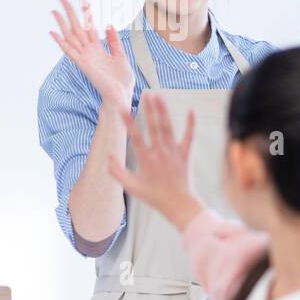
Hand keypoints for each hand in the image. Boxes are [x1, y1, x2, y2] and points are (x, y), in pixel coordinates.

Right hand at [48, 0, 133, 108]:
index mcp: (98, 49)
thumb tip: (109, 26)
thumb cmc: (121, 80)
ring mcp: (85, 57)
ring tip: (54, 11)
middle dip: (70, 13)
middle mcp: (89, 51)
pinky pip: (70, 52)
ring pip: (71, 37)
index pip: (89, 27)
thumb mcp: (121, 56)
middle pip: (77, 28)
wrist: (121, 96)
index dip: (86, 13)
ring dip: (62, 24)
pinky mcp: (83, 65)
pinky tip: (53, 32)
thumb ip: (114, 42)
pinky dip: (61, 42)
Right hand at [107, 91, 203, 230]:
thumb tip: (108, 154)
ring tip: (159, 95)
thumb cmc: (154, 197)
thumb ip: (117, 171)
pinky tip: (191, 110)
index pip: (135, 137)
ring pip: (168, 128)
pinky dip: (191, 124)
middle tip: (146, 93)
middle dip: (149, 109)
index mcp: (146, 161)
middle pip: (154, 127)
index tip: (121, 107)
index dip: (128, 122)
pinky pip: (189, 137)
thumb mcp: (131, 187)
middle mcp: (160, 154)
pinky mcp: (186, 155)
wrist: (179, 205)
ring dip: (163, 111)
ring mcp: (174, 154)